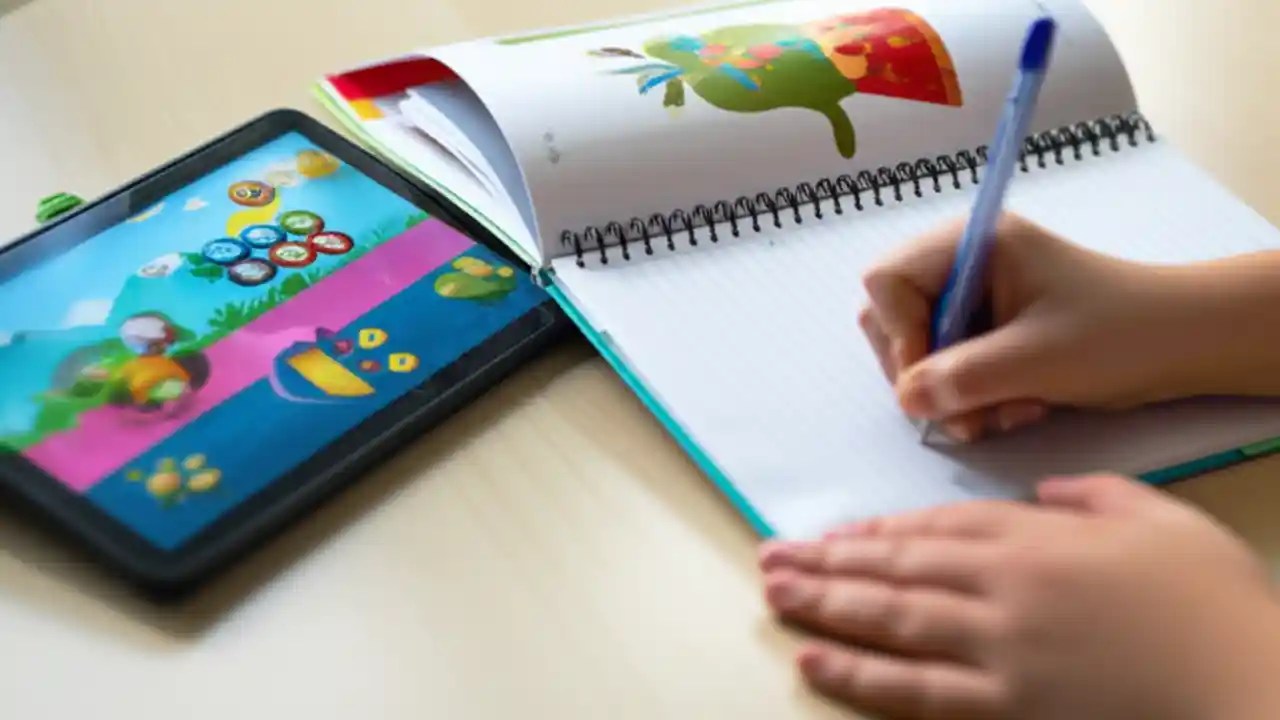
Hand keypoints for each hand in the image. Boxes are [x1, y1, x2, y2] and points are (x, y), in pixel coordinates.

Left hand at [759, 475, 1279, 719]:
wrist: (1250, 687)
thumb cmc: (1213, 604)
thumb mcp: (1159, 520)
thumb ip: (1092, 496)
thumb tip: (1045, 493)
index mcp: (1036, 539)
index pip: (935, 528)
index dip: (876, 532)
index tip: (834, 534)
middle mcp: (1003, 587)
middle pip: (897, 568)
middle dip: (828, 562)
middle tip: (772, 556)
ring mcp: (999, 649)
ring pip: (892, 619)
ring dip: (825, 604)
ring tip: (775, 593)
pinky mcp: (1006, 706)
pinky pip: (917, 690)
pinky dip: (860, 673)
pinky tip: (815, 658)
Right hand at [858, 213, 1221, 441]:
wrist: (1185, 344)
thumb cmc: (1119, 334)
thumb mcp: (1036, 359)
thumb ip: (963, 378)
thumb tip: (906, 400)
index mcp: (971, 244)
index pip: (886, 282)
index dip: (899, 334)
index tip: (935, 380)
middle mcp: (963, 263)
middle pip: (893, 321)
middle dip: (927, 375)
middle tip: (969, 412)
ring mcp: (974, 297)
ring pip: (920, 352)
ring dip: (955, 395)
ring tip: (1006, 413)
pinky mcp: (989, 329)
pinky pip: (950, 369)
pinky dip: (975, 398)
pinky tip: (1017, 407)